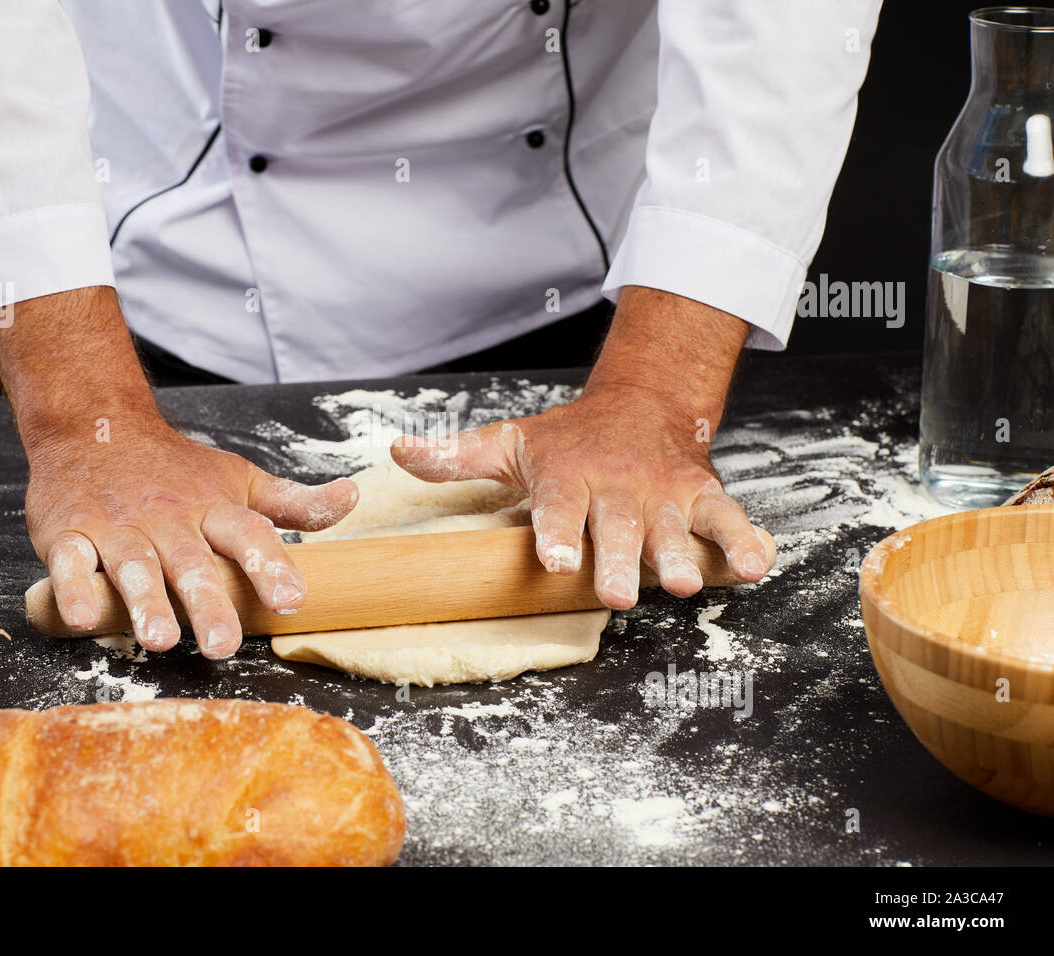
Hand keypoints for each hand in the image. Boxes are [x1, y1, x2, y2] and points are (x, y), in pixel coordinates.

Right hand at [26, 407, 356, 656]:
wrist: (93, 426)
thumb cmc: (175, 469)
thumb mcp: (239, 480)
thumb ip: (293, 501)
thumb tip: (352, 497)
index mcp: (212, 507)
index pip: (248, 534)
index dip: (271, 565)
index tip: (292, 599)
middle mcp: (168, 517)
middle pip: (191, 561)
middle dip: (208, 603)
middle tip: (223, 645)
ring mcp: (117, 524)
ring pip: (134, 564)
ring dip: (146, 601)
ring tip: (161, 639)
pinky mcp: (68, 531)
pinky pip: (71, 560)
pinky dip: (73, 587)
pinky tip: (82, 617)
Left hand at [390, 384, 767, 607]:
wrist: (642, 401)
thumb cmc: (570, 438)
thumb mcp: (512, 441)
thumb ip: (457, 456)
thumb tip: (398, 450)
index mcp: (567, 477)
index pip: (557, 508)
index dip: (557, 533)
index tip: (556, 559)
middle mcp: (616, 488)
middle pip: (616, 528)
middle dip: (618, 560)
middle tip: (616, 592)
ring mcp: (661, 494)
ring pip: (671, 528)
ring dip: (679, 554)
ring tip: (683, 582)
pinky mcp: (700, 497)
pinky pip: (726, 519)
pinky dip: (743, 541)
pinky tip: (756, 567)